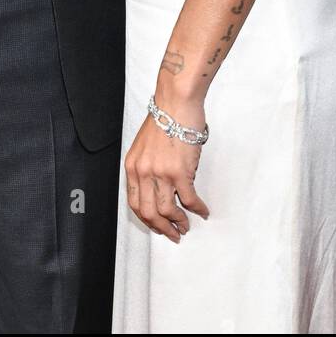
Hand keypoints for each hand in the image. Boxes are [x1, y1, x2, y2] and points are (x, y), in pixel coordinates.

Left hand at [124, 102, 210, 242]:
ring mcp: (161, 173)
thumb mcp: (145, 145)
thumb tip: (159, 188)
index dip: (147, 220)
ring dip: (179, 223)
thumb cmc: (165, 118)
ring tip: (187, 226)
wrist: (176, 102)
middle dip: (162, 228)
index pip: (135, 203)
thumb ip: (147, 167)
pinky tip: (202, 211)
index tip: (157, 226)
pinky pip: (188, 199)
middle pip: (149, 213)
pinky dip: (197, 209)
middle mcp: (144, 172)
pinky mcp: (179, 171)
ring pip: (167, 210)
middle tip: (173, 234)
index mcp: (133, 166)